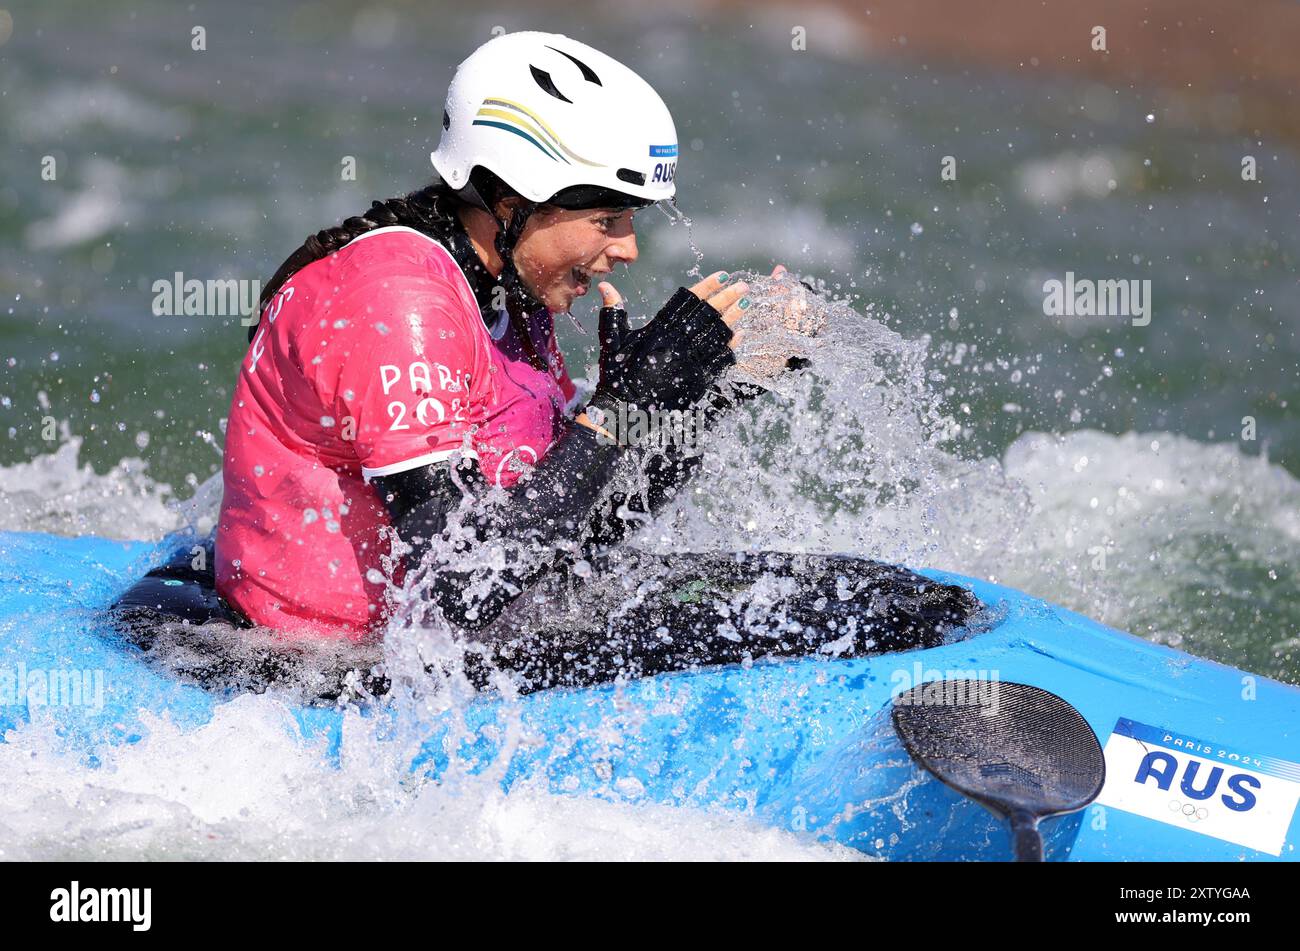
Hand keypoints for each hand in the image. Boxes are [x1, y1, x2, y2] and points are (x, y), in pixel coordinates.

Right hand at [577, 277, 737, 441]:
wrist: (624, 410)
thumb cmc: (617, 374)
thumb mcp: (612, 340)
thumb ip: (613, 311)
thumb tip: (605, 286)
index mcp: (658, 329)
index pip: (688, 301)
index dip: (707, 286)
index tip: (723, 276)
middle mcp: (676, 342)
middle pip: (709, 314)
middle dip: (728, 297)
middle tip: (743, 286)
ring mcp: (689, 362)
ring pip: (719, 334)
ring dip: (735, 317)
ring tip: (747, 303)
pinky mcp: (697, 380)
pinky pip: (721, 360)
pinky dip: (733, 346)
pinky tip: (741, 335)